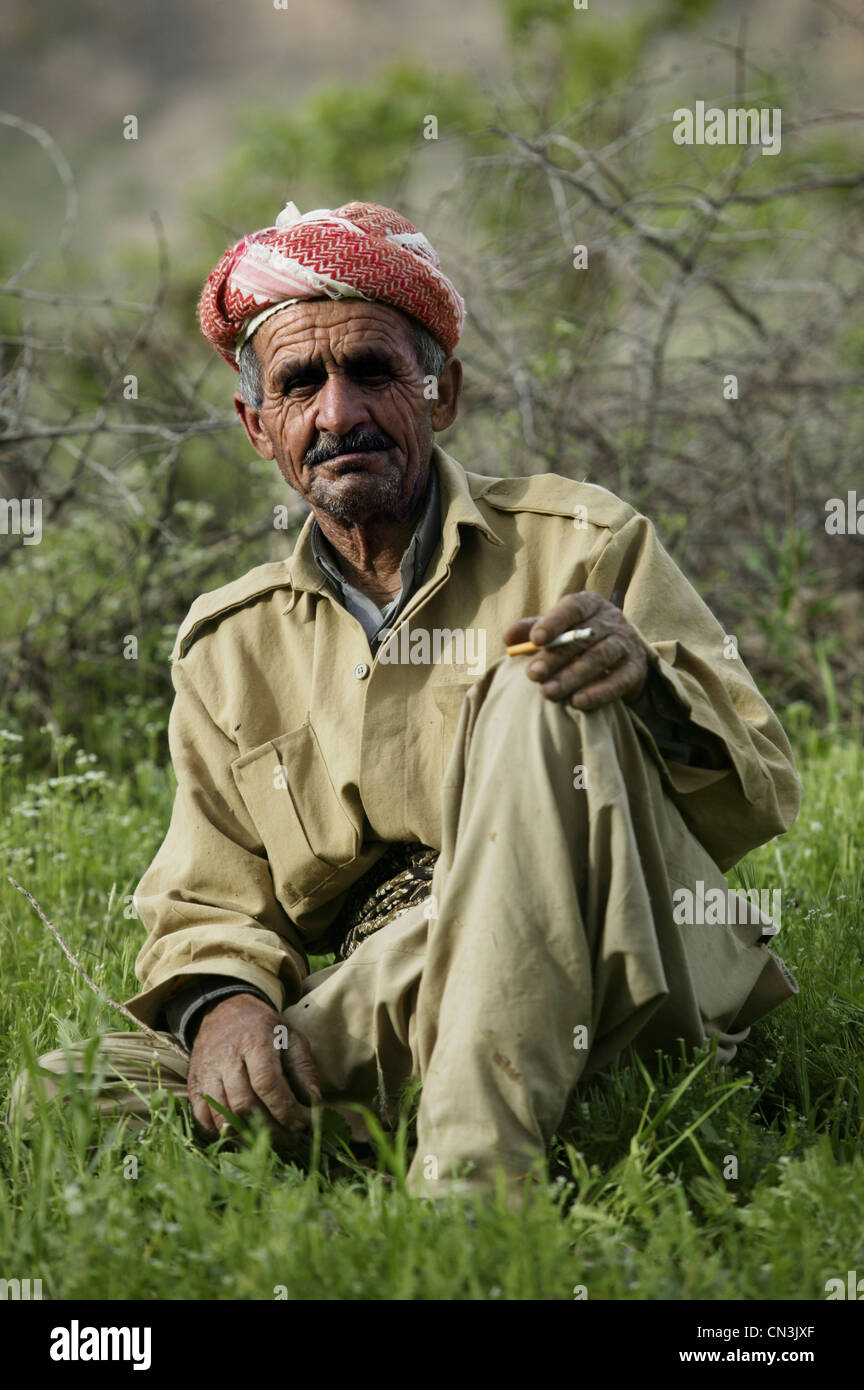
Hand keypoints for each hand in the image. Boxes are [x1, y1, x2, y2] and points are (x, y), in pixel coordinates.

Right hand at [187, 992, 321, 1154]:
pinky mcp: (194, 1086)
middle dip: (271, 1129)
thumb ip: (304, 1070)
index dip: (285, 1109)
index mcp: (254, 1041)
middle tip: (290, 1140)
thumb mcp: (291, 1038)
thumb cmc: (264, 1029)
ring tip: (270, 1143)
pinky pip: (202, 1120)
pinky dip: (222, 1136)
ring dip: (248, 1137)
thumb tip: (314, 1105)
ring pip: (223, 1116)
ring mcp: (206, 1073)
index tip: (301, 1125)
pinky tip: (243, 1138)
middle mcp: (226, 1058)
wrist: (224, 1012)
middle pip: (245, 1104)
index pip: (267, 1083)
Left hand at [503, 592, 649, 711]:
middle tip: (533, 674)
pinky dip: (599, 692)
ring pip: (599, 658)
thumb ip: (531, 630)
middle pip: (582, 637)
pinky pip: (618, 681)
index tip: (536, 639)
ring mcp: (626, 644)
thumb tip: (508, 637)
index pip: (572, 607)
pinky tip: (578, 703)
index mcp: (589, 605)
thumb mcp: (557, 630)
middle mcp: (610, 620)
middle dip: (555, 657)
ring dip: (572, 676)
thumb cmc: (580, 640)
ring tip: (548, 692)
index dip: (554, 622)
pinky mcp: (635, 670)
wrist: (624, 656)